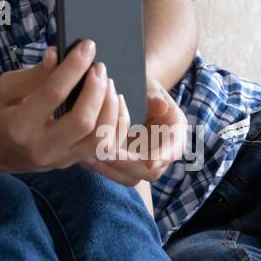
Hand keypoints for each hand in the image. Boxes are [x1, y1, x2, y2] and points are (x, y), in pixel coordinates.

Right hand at [0, 40, 125, 173]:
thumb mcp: (5, 88)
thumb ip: (33, 73)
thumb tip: (57, 55)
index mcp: (19, 125)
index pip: (54, 93)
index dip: (74, 67)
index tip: (87, 47)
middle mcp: (41, 147)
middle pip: (82, 120)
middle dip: (96, 89)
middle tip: (98, 68)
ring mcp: (58, 159)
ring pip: (99, 138)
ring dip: (109, 107)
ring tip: (105, 83)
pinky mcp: (71, 162)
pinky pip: (102, 147)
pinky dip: (112, 123)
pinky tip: (109, 103)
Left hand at [81, 73, 186, 188]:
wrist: (129, 88)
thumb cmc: (140, 83)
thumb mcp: (147, 84)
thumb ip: (153, 95)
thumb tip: (161, 105)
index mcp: (174, 130)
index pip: (174, 149)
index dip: (163, 156)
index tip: (150, 162)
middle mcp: (162, 149)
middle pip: (151, 171)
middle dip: (129, 165)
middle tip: (110, 156)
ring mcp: (144, 159)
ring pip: (131, 176)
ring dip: (112, 169)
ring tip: (92, 157)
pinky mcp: (126, 163)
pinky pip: (116, 174)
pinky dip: (103, 168)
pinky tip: (86, 159)